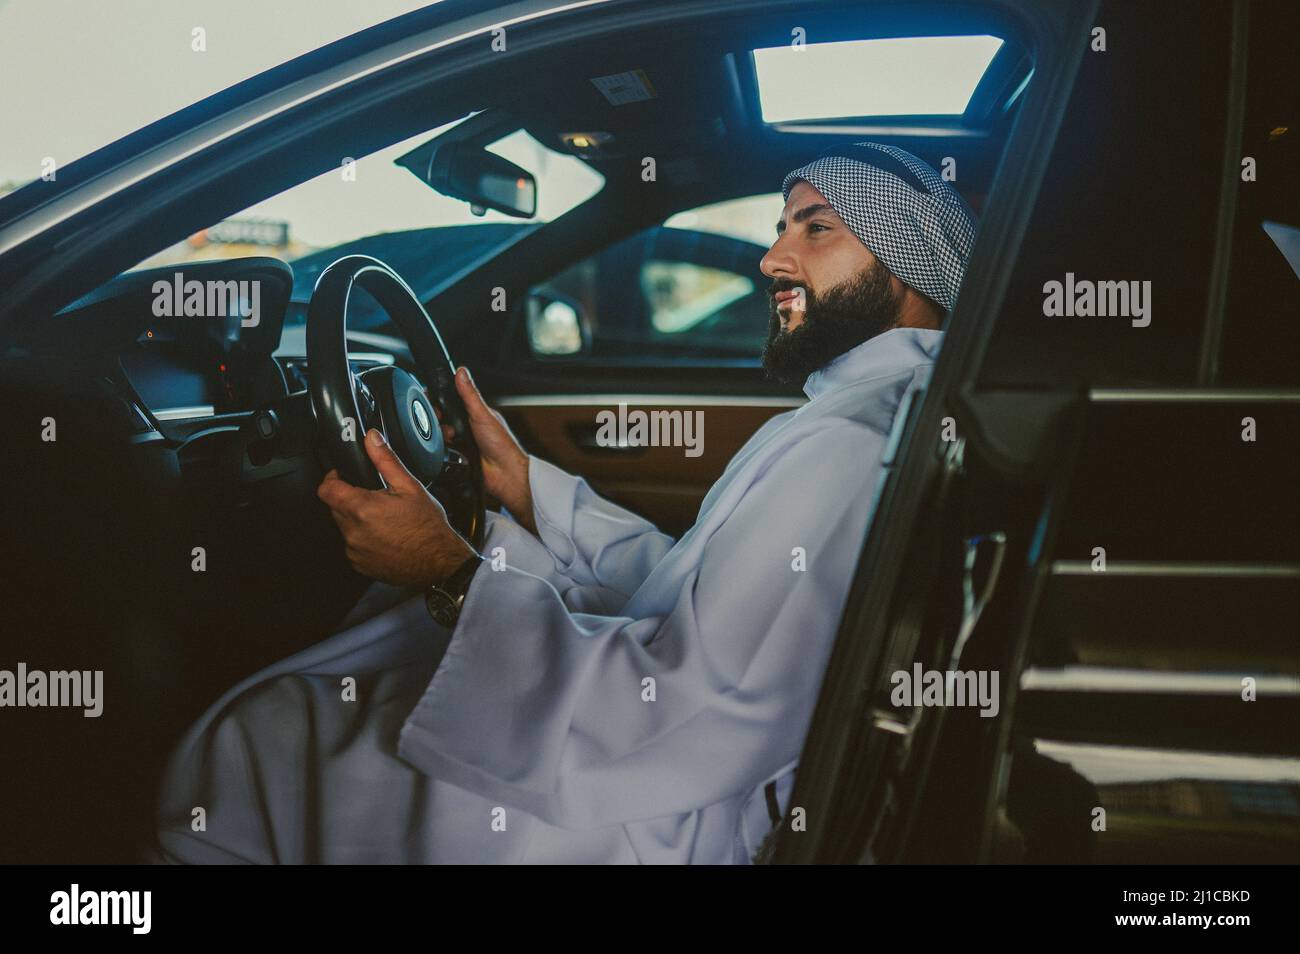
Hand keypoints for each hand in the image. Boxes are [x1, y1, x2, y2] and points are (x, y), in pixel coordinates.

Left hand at [316, 428, 474, 586]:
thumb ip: (386, 460)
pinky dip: (364, 539)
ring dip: (357, 520)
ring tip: (384, 520)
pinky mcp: (360, 564)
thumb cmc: (428, 527)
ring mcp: (355, 551)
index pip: (326, 489)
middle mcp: (353, 532)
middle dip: (351, 499)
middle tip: (376, 499)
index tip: (343, 477)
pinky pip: (353, 546)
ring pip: (345, 527)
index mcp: (362, 508)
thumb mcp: (410, 487)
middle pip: (335, 508)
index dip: (332, 479)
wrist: (439, 561)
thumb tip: (372, 439)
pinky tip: (384, 537)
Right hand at [435, 366, 535, 533]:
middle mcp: (467, 426)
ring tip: (453, 437)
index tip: (430, 398)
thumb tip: (461, 371)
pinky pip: (441, 450)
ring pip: (440, 433)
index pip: (451, 400)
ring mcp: (462, 442)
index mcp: (475, 413)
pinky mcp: (456, 456)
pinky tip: (450, 449)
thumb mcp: (482, 414)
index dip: (440, 399)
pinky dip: (442, 449)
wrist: (504, 474)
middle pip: (442, 417)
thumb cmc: (502, 445)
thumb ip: (470, 394)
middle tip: (447, 423)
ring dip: (442, 435)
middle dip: (439, 419)